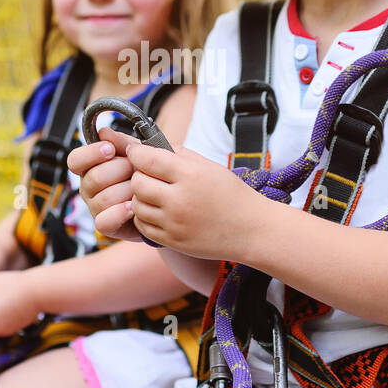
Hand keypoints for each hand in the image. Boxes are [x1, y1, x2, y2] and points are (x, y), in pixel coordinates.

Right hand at [66, 127, 142, 242]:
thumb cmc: (147, 174)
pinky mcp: (106, 225)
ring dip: (126, 191)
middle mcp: (88, 188)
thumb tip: (104, 132)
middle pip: (93, 177)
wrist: (163, 201)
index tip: (110, 149)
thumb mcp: (138, 155)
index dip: (90, 154)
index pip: (75, 160)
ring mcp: (95, 207)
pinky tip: (133, 206)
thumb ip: (123, 143)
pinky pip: (104, 221)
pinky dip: (120, 213)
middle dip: (119, 171)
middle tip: (134, 170)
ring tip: (140, 189)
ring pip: (102, 198)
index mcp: (91, 167)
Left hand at [124, 139, 259, 261]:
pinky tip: (157, 211)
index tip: (136, 152)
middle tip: (148, 175)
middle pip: (137, 183)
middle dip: (139, 175)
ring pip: (136, 205)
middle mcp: (180, 200)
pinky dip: (144, 217)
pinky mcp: (172, 241)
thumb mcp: (209, 166)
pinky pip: (142, 226)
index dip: (136, 153)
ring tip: (155, 194)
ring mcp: (175, 224)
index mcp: (191, 175)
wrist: (251, 229)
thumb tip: (148, 146)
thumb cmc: (230, 194)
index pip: (147, 159)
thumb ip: (178, 154)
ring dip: (140, 197)